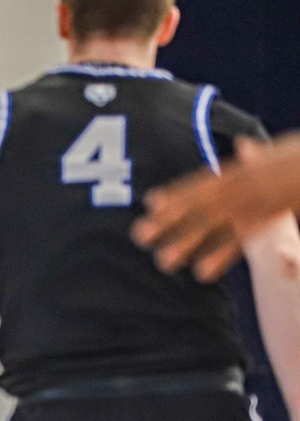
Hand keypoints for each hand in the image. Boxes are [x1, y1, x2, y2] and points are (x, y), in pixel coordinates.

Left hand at [135, 138, 293, 282]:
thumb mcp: (282, 153)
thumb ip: (259, 156)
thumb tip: (244, 146)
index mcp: (247, 170)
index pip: (205, 181)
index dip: (177, 193)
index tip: (150, 202)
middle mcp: (246, 185)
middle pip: (199, 204)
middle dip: (169, 220)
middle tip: (138, 236)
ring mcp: (257, 202)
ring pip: (214, 224)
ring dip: (187, 242)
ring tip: (162, 262)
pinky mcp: (271, 218)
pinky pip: (242, 241)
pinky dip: (221, 256)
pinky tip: (201, 274)